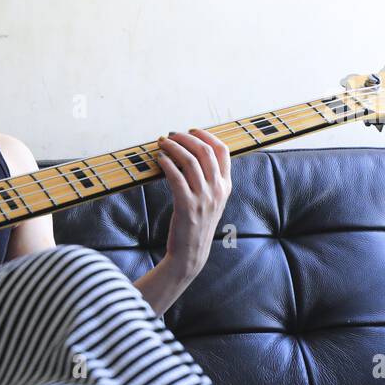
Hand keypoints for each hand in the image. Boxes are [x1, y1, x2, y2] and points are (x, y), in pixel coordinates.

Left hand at [155, 128, 232, 277]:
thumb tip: (193, 155)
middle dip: (186, 138)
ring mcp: (203, 198)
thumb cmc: (197, 224)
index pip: (223, 151)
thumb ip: (209, 180)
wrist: (191, 253)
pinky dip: (166, 164)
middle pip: (205, 152)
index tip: (191, 131)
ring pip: (190, 161)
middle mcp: (217, 190)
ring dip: (173, 147)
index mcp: (226, 186)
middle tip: (171, 135)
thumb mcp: (211, 201)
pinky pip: (176, 176)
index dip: (206, 136)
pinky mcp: (187, 206)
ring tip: (161, 143)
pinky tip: (159, 159)